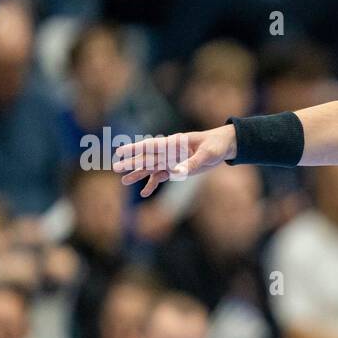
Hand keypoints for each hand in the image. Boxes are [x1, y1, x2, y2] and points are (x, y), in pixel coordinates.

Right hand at [113, 124, 236, 197]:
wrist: (222, 147)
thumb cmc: (215, 145)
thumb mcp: (208, 153)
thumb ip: (193, 162)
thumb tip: (178, 172)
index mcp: (174, 144)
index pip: (152, 146)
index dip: (136, 148)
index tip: (121, 151)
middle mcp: (169, 152)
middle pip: (147, 158)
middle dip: (132, 163)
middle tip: (116, 168)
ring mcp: (171, 161)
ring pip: (151, 168)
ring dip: (138, 174)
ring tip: (123, 181)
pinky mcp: (176, 170)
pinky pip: (161, 177)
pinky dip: (152, 185)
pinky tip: (144, 193)